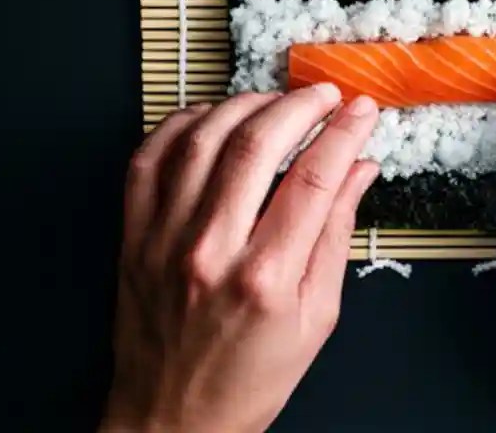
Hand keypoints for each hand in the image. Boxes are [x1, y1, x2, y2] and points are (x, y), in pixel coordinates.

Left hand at [100, 85, 379, 432]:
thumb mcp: (316, 317)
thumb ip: (335, 235)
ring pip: (201, 139)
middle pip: (255, 145)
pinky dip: (182, 124)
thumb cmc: (250, 379)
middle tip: (324, 95)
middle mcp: (209, 251)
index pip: (312, 178)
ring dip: (245, 105)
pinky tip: (214, 119)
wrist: (171, 419)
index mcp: (265, 279)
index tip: (362, 110)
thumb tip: (360, 169)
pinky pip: (149, 157)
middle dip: (299, 105)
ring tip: (276, 102)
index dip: (344, 132)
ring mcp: (163, 239)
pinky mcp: (133, 236)